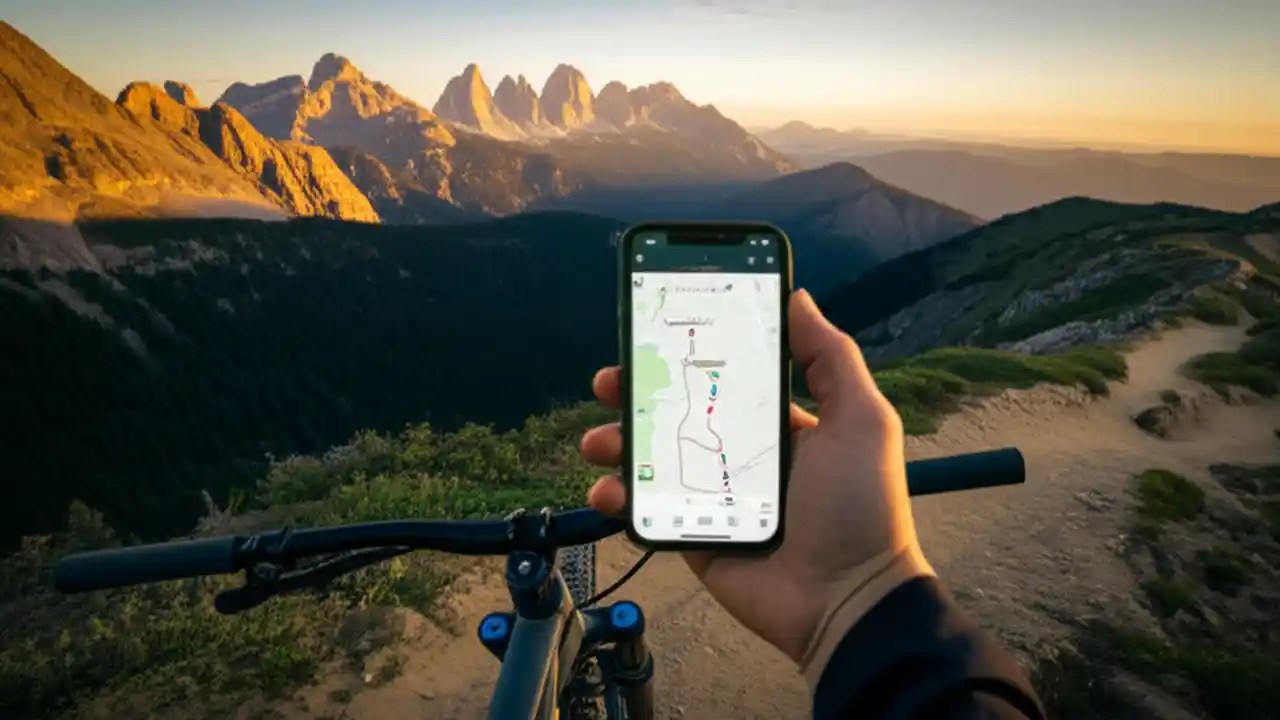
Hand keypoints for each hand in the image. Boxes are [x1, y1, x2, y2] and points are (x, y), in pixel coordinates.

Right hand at [579, 289, 932, 665]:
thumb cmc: (861, 506)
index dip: (688, 354)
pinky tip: (608, 490)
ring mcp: (712, 497)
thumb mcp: (861, 419)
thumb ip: (831, 356)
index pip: (723, 377)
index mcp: (778, 423)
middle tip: (609, 381)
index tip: (654, 332)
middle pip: (674, 412)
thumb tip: (797, 297)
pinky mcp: (692, 536)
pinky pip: (645, 511)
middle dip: (636, 393)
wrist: (848, 599)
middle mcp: (740, 455)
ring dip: (615, 442)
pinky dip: (617, 498)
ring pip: (649, 459)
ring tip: (599, 442)